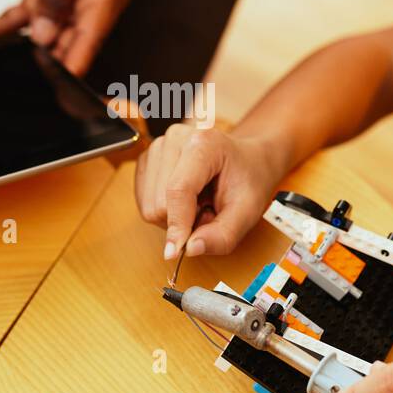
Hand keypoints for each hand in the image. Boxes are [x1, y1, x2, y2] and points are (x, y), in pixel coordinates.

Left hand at [0, 0, 131, 75]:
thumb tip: (45, 37)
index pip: (90, 38)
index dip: (72, 63)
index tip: (54, 84)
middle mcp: (88, 5)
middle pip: (65, 44)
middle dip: (36, 62)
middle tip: (7, 75)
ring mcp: (65, 3)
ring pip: (37, 35)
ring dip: (6, 44)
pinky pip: (20, 19)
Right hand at [135, 124, 291, 259]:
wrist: (248, 159)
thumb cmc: (249, 179)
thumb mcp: (247, 211)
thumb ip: (222, 235)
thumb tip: (190, 249)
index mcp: (204, 144)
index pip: (178, 190)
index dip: (176, 225)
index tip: (174, 253)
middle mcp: (175, 139)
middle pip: (159, 202)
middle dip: (183, 220)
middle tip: (208, 210)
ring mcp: (158, 147)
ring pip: (148, 205)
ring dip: (173, 216)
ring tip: (199, 201)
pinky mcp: (147, 160)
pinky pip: (144, 201)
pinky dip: (165, 209)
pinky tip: (185, 198)